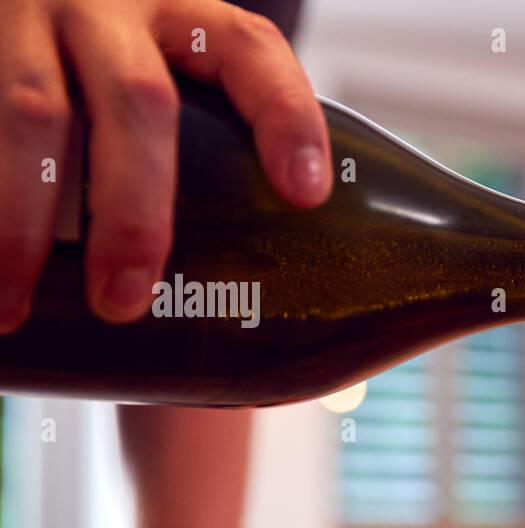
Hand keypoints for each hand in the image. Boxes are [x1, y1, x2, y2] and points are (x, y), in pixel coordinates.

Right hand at [0, 0, 330, 330]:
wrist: (27, 1)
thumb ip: (205, 151)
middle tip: (123, 303)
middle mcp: (111, 6)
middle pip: (141, 102)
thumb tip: (262, 311)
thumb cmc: (111, 66)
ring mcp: (30, 15)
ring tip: (10, 305)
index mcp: (187, 17)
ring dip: (21, 219)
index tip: (306, 194)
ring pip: (31, 111)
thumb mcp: (162, 75)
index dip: (285, 118)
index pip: (251, 51)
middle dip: (134, 211)